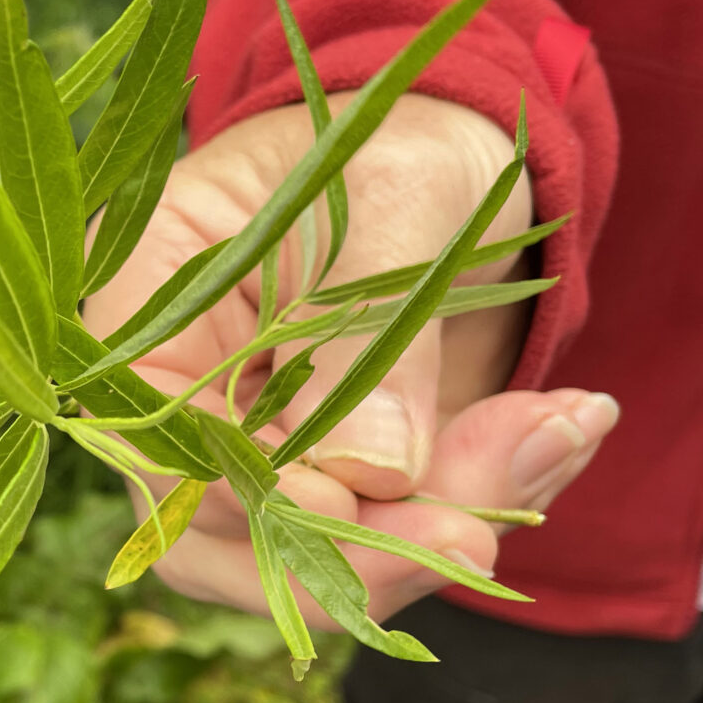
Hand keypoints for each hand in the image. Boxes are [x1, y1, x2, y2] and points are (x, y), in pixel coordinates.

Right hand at [81, 93, 618, 628]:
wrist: (469, 155)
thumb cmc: (407, 139)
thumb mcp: (397, 197)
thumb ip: (369, 331)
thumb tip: (371, 475)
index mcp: (144, 307)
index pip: (162, 448)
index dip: (257, 499)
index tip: (375, 498)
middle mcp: (179, 397)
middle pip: (219, 541)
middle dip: (359, 553)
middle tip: (481, 534)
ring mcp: (252, 452)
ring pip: (306, 564)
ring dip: (435, 539)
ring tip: (555, 437)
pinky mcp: (330, 484)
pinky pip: (385, 544)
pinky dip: (479, 509)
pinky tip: (558, 432)